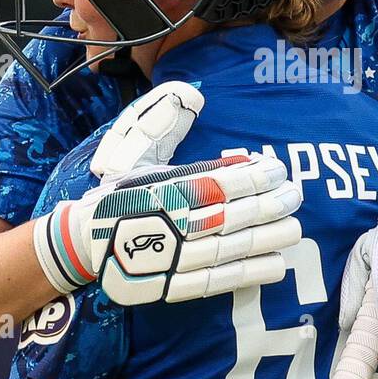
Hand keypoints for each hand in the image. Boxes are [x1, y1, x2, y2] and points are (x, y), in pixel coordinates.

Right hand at [33, 82, 302, 303]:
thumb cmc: (116, 194)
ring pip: (230, 248)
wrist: (81, 244)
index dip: (252, 177)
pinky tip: (277, 264)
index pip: (218, 182)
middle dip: (269, 205)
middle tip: (296, 196)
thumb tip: (193, 94)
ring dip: (266, 238)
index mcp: (163, 189)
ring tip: (295, 229)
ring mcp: (173, 258)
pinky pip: (218, 280)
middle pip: (230, 215)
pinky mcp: (173, 284)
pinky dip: (249, 273)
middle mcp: (171, 223)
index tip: (278, 170)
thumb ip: (162, 122)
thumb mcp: (131, 152)